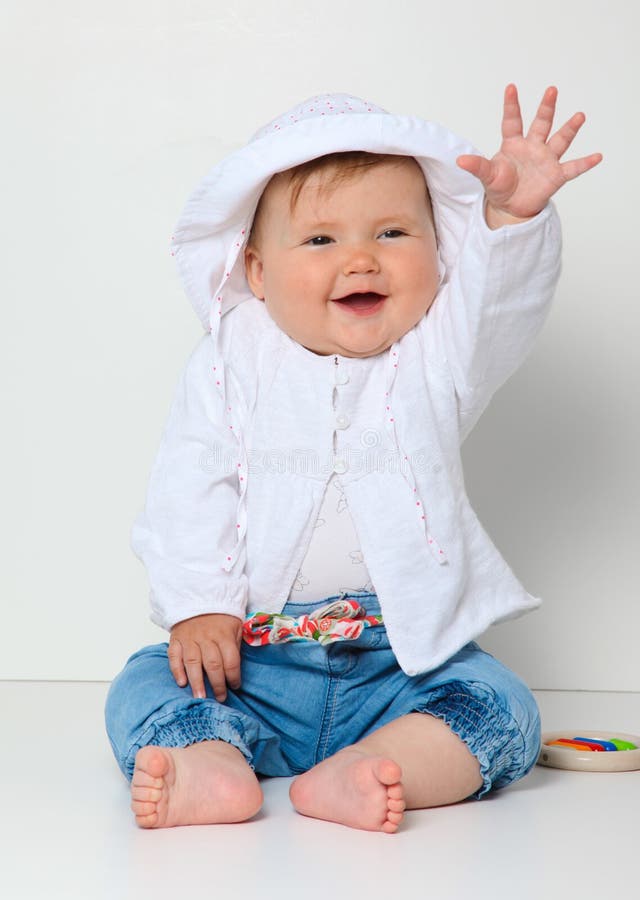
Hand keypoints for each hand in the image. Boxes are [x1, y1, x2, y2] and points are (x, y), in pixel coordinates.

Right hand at [168, 613, 242, 701]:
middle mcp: (206, 637)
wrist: (198, 596)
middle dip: (217, 684)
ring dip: (197, 682)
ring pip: (193, 662)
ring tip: (200, 698)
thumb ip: (235, 646)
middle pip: (213, 664)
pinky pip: (174, 656)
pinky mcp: (176, 639)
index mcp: (224, 634)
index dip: (234, 676)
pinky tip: (181, 682)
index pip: (231, 660)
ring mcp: (189, 638)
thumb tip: (234, 670)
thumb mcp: (235, 626)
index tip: (235, 686)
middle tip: (220, 698)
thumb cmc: (220, 616)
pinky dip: (176, 670)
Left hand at [457, 84, 602, 228]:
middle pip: (541, 123)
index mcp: (513, 144)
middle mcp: (532, 147)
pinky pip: (573, 168)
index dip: (511, 106)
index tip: (510, 87)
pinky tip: (597, 156)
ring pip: (560, 140)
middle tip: (551, 90)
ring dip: (570, 129)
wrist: (510, 207)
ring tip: (579, 116)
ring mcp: (546, 159)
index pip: (512, 121)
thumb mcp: (487, 176)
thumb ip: (477, 166)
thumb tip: (460, 161)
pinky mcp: (556, 175)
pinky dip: (585, 163)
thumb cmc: (499, 186)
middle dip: (546, 108)